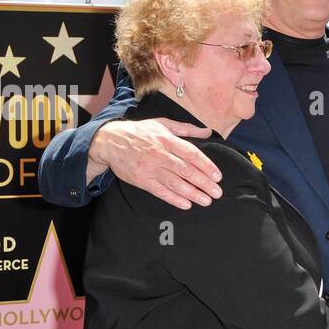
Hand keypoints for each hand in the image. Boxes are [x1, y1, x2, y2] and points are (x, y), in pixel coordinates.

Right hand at [88, 117, 221, 208]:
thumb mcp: (162, 124)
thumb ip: (186, 129)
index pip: (191, 154)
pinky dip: (174, 199)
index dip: (206, 166)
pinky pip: (160, 191)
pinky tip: (187, 204)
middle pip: (186, 171)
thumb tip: (208, 131)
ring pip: (175, 183)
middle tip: (217, 192)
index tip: (218, 176)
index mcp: (167, 140)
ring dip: (193, 194)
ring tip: (206, 201)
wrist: (110, 141)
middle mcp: (159, 154)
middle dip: (204, 183)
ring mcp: (150, 168)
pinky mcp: (141, 180)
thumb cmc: (140, 132)